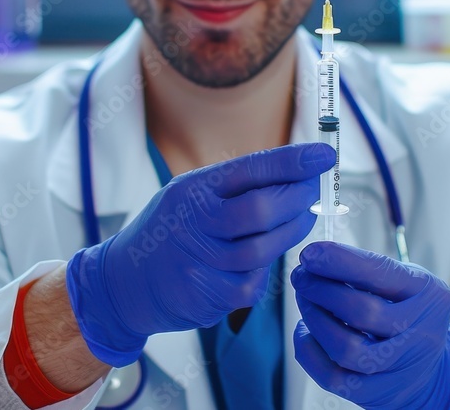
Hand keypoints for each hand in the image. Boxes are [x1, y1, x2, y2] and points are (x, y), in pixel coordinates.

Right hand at [66, 142, 335, 366]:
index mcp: (193, 190)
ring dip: (292, 232)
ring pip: (263, 249)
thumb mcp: (191, 194)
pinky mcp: (207, 296)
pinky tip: (261, 257)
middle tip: (315, 190)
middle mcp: (194, 223)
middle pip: (261, 210)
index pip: (250, 169)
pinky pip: (253, 282)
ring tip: (301, 219)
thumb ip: (236, 187)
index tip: (324, 154)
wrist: (125, 282)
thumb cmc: (172, 230)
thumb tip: (298, 173)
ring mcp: (199, 262)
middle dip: (298, 198)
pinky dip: (264, 269)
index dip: (292, 162)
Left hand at [291, 242, 449, 409]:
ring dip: (314, 319)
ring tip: (304, 300)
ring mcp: (401, 368)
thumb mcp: (402, 283)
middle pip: (362, 311)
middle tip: (301, 277)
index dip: (339, 261)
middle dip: (321, 290)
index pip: (380, 273)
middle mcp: (421, 333)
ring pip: (346, 348)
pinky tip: (306, 332)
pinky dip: (310, 351)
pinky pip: (334, 377)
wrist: (429, 371)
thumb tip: (315, 257)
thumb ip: (366, 269)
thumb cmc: (405, 314)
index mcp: (429, 295)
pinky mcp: (378, 395)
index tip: (309, 254)